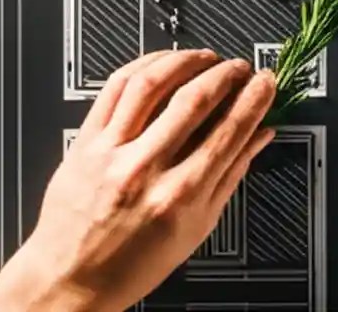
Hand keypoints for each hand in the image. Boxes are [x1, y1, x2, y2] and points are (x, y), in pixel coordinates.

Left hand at [0, 49, 276, 311]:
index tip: (265, 82)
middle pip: (194, 101)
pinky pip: (114, 88)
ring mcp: (110, 152)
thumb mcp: (196, 228)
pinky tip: (162, 63)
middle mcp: (144, 170)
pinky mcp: (84, 141)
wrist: (72, 278)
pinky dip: (143, 66)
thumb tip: (260, 135)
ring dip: (185, 61)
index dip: (254, 99)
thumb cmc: (132, 264)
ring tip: (205, 58)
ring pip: (151, 84)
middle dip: (226, 75)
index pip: (229, 132)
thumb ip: (230, 175)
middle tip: (240, 67)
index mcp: (179, 197)